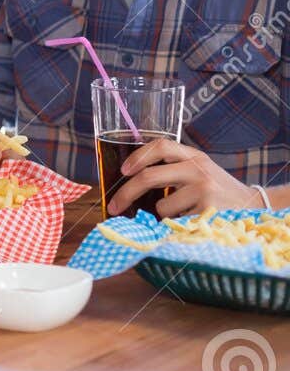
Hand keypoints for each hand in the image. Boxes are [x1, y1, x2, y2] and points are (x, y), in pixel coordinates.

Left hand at [106, 138, 257, 217]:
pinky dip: (176, 225)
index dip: (138, 156)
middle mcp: (198, 169)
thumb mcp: (199, 171)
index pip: (161, 145)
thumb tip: (129, 179)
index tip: (123, 170)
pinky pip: (175, 222)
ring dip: (164, 214)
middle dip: (126, 193)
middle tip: (114, 206)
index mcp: (194, 156)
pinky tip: (193, 220)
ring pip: (161, 206)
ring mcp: (204, 190)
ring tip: (185, 212)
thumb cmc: (217, 191)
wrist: (255, 206)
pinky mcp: (207, 211)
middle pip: (149, 177)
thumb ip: (172, 170)